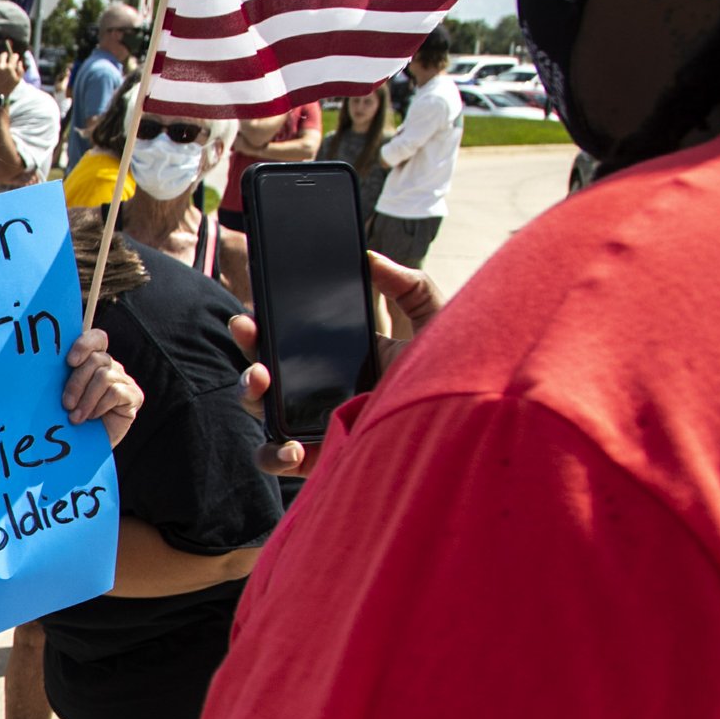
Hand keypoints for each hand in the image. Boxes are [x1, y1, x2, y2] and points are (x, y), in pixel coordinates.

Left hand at [0, 55, 23, 102]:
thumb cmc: (10, 88)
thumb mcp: (18, 80)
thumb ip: (20, 70)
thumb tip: (19, 62)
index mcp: (10, 68)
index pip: (13, 57)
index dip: (15, 56)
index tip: (15, 56)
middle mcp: (1, 67)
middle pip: (3, 55)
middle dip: (5, 54)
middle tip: (6, 55)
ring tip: (0, 62)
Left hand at [65, 327, 140, 446]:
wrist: (83, 446)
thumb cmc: (68, 417)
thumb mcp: (60, 394)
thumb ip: (59, 376)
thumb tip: (38, 362)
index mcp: (93, 360)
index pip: (97, 338)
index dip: (84, 345)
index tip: (69, 362)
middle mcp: (111, 367)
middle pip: (97, 359)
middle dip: (76, 383)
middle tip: (66, 404)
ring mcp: (124, 381)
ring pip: (105, 376)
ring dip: (86, 399)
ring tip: (76, 417)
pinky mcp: (134, 396)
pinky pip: (115, 393)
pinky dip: (100, 406)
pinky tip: (93, 418)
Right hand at [229, 252, 440, 474]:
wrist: (471, 422)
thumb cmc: (462, 375)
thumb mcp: (437, 321)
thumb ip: (408, 285)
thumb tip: (369, 258)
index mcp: (345, 359)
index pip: (293, 341)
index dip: (267, 326)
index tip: (256, 309)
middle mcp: (326, 392)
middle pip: (270, 370)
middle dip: (250, 347)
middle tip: (247, 327)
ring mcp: (320, 426)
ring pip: (264, 411)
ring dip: (251, 393)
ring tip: (259, 381)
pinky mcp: (323, 460)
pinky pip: (279, 459)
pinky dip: (273, 453)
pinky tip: (292, 445)